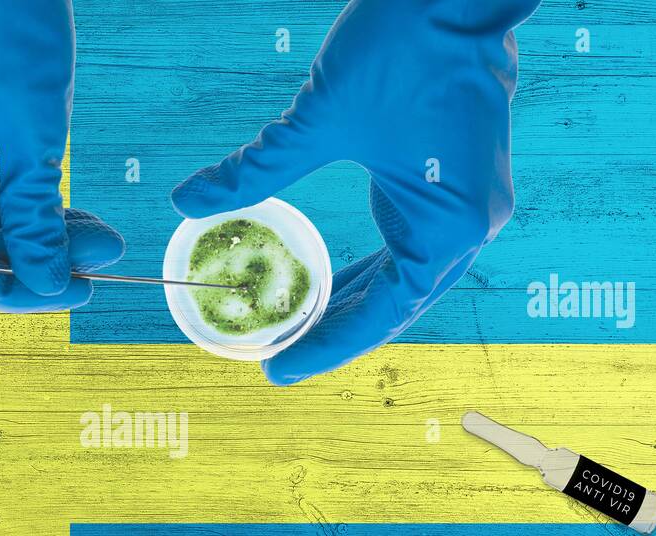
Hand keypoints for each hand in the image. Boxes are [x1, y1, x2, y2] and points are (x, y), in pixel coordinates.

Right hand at [0, 0, 123, 312]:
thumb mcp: (32, 137)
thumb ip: (36, 219)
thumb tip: (49, 284)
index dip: (13, 293)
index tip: (72, 291)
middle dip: (38, 259)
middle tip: (104, 258)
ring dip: (38, 231)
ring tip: (101, 234)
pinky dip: (27, 198)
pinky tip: (72, 206)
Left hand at [172, 0, 539, 383]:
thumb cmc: (400, 46)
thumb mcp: (317, 118)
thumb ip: (256, 168)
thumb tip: (187, 199)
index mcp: (445, 228)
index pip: (382, 314)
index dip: (326, 347)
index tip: (277, 369)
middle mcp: (467, 228)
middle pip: (395, 306)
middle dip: (336, 331)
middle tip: (279, 356)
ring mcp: (469, 207)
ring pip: (405, 279)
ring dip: (354, 302)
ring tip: (299, 327)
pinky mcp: (458, 184)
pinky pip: (412, 246)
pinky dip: (372, 268)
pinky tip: (333, 281)